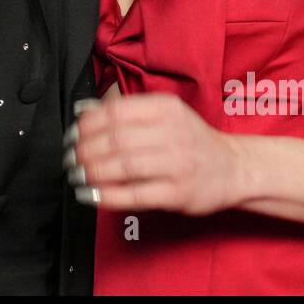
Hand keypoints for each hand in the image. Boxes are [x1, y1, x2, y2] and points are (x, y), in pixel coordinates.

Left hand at [63, 92, 243, 216]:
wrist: (233, 168)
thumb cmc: (192, 141)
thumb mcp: (166, 114)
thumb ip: (129, 113)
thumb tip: (84, 112)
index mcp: (165, 108)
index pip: (116, 112)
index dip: (87, 124)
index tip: (72, 134)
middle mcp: (172, 133)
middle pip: (116, 139)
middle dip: (84, 150)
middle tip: (69, 158)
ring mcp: (177, 164)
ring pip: (123, 166)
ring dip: (91, 172)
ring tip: (76, 175)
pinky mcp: (178, 193)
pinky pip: (135, 195)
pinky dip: (107, 195)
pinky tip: (90, 195)